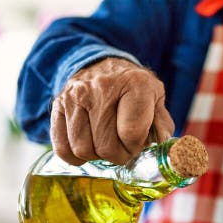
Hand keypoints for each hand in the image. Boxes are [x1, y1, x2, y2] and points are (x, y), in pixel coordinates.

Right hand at [50, 57, 174, 165]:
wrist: (102, 66)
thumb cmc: (133, 90)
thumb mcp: (156, 100)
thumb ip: (162, 126)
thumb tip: (163, 150)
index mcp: (135, 84)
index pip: (131, 133)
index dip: (135, 147)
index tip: (137, 142)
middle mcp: (102, 87)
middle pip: (106, 146)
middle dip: (118, 155)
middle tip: (122, 147)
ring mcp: (76, 95)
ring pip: (82, 149)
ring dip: (96, 156)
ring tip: (104, 143)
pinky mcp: (58, 105)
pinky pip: (62, 148)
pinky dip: (75, 156)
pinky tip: (87, 146)